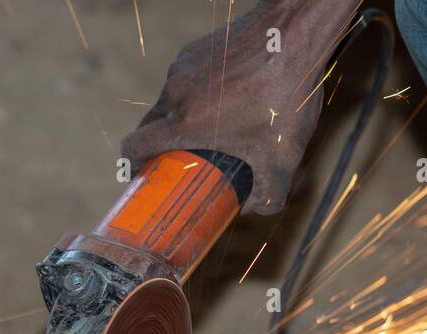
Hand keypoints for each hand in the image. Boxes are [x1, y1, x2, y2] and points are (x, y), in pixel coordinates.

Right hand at [122, 0, 361, 214]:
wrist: (295, 32)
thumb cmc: (285, 95)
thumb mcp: (283, 157)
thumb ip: (269, 194)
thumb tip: (256, 208)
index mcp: (184, 123)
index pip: (134, 146)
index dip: (131, 166)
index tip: (140, 178)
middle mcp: (176, 93)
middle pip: (149, 126)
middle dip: (157, 148)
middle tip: (176, 163)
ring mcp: (183, 67)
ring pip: (169, 102)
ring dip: (180, 120)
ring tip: (209, 131)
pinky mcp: (196, 50)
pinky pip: (185, 80)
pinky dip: (196, 95)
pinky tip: (226, 100)